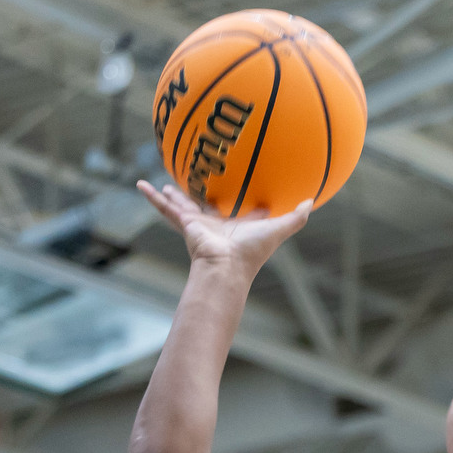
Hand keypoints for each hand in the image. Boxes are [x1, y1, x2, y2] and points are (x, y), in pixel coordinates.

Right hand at [137, 180, 309, 276]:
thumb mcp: (278, 229)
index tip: (253, 194)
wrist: (226, 267)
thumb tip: (312, 201)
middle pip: (208, 208)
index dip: (251, 206)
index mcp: (239, 227)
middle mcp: (218, 226)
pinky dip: (153, 198)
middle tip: (198, 184)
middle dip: (203, 198)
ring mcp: (199, 225)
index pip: (244, 214)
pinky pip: (166, 208)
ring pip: (182, 206)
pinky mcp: (185, 225)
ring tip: (163, 185)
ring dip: (172, 196)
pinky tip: (141, 185)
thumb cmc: (252, 252)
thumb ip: (296, 217)